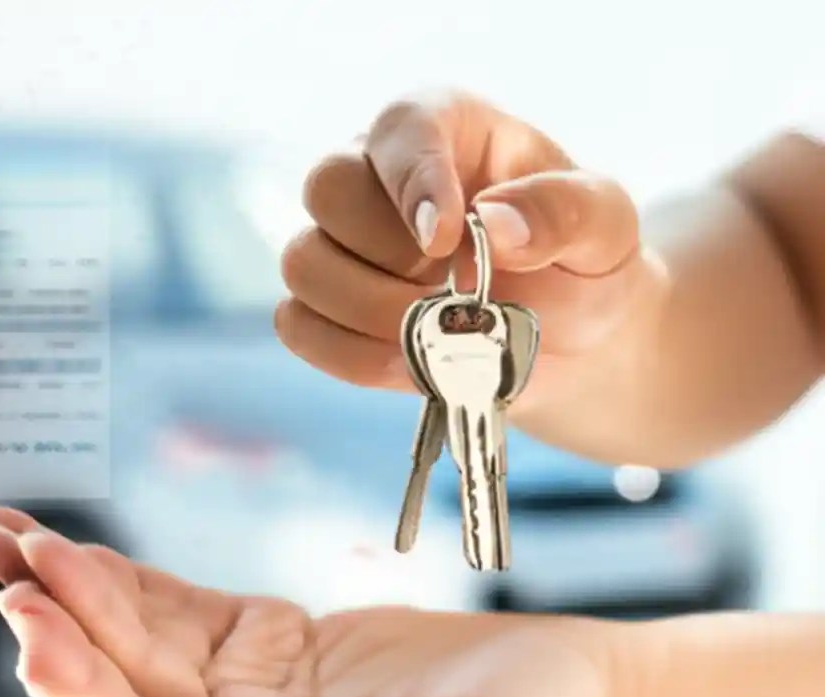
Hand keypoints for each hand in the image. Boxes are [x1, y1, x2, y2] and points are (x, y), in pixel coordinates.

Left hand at [0, 507, 627, 696]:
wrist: (569, 686)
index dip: (85, 689)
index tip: (31, 629)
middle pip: (123, 691)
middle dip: (59, 627)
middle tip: (6, 567)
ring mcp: (248, 695)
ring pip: (136, 642)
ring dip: (73, 590)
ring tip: (9, 539)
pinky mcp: (265, 646)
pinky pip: (178, 608)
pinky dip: (123, 577)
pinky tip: (71, 548)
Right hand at [276, 90, 666, 418]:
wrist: (569, 340)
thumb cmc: (581, 263)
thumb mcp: (605, 225)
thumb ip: (565, 211)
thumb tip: (498, 226)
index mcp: (443, 128)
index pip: (400, 128)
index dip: (413, 181)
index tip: (446, 240)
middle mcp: (375, 174)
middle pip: (325, 187)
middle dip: (387, 254)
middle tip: (453, 290)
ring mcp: (339, 242)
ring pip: (303, 263)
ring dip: (370, 312)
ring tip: (439, 333)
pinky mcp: (323, 307)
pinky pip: (298, 326)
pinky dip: (350, 355)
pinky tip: (409, 361)